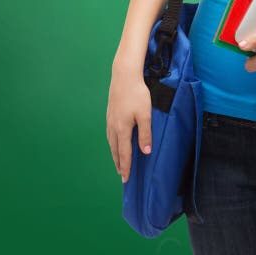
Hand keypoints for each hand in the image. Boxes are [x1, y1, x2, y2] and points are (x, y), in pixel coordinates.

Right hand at [106, 69, 151, 183]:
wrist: (124, 76)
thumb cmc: (137, 94)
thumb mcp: (145, 114)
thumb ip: (145, 134)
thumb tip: (145, 152)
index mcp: (122, 129)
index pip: (124, 153)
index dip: (126, 166)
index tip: (126, 179)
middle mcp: (113, 127)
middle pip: (116, 150)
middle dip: (119, 163)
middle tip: (122, 175)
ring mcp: (110, 120)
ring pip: (111, 142)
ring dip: (115, 154)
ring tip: (118, 162)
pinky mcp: (110, 113)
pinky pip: (110, 134)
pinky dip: (113, 143)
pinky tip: (115, 141)